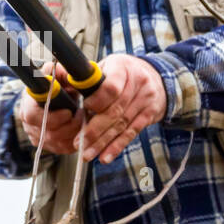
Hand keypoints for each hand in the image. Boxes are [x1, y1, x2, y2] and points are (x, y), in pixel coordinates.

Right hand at [16, 61, 83, 153]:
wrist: (52, 100)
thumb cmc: (55, 87)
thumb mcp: (56, 77)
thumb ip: (58, 73)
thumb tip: (59, 70)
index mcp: (27, 106)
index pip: (32, 116)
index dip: (52, 116)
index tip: (69, 111)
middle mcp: (30, 125)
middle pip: (48, 133)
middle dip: (69, 126)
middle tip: (83, 115)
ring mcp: (39, 138)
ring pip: (58, 143)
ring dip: (75, 133)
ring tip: (84, 120)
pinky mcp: (49, 147)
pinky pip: (64, 149)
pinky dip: (76, 141)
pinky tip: (82, 129)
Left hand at [52, 54, 166, 164]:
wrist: (155, 77)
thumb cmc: (123, 72)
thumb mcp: (107, 66)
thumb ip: (90, 80)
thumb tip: (67, 92)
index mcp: (123, 67)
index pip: (111, 87)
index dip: (97, 101)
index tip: (84, 108)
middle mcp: (138, 83)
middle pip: (115, 111)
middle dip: (94, 130)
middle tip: (79, 143)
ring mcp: (146, 100)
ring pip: (121, 125)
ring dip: (103, 142)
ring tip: (88, 154)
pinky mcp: (149, 114)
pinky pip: (131, 133)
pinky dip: (117, 146)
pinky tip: (105, 157)